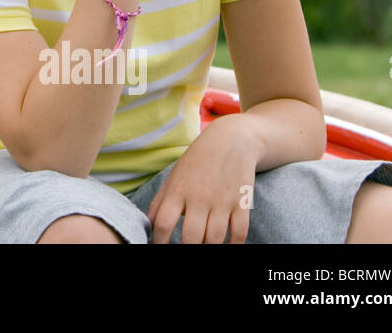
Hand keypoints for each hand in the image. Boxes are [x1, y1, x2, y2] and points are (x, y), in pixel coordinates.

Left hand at [148, 116, 258, 243]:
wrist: (231, 141)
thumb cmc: (197, 163)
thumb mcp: (174, 178)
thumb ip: (160, 202)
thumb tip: (150, 226)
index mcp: (177, 191)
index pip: (163, 223)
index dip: (159, 241)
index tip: (159, 248)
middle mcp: (199, 197)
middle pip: (191, 237)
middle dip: (186, 250)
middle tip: (184, 251)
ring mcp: (222, 201)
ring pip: (214, 239)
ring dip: (208, 249)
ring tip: (203, 247)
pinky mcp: (241, 203)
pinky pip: (239, 233)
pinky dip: (234, 245)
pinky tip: (226, 246)